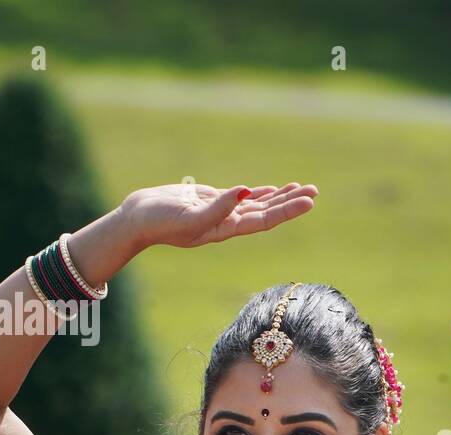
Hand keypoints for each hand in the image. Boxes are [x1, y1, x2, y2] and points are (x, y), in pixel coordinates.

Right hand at [120, 181, 317, 250]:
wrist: (136, 220)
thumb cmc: (159, 222)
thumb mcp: (190, 216)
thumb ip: (218, 207)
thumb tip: (246, 192)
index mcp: (227, 229)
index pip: (265, 220)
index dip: (288, 211)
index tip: (309, 201)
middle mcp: (229, 223)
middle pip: (268, 212)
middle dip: (291, 202)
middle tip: (314, 192)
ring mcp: (221, 212)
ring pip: (258, 203)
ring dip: (280, 196)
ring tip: (302, 189)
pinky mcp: (211, 201)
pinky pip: (241, 197)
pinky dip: (259, 193)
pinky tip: (273, 190)